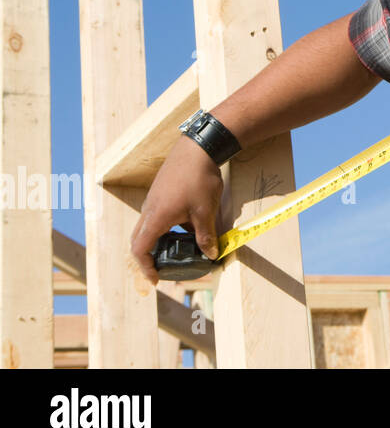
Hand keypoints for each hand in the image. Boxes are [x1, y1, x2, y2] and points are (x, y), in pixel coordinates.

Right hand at [129, 135, 224, 285]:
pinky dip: (167, 226)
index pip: (140, 250)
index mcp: (156, 218)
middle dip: (150, 257)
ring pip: (150, 227)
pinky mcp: (161, 192)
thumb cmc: (198, 179)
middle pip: (140, 240)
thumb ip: (206, 236)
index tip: (156, 278)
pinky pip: (158, 215)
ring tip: (181, 249)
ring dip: (161, 240)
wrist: (198, 148)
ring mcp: (154, 199)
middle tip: (165, 267)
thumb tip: (211, 255)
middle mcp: (149, 210)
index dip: (146, 267)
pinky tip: (189, 226)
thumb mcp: (205, 212)